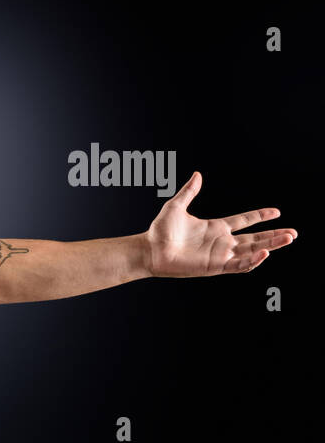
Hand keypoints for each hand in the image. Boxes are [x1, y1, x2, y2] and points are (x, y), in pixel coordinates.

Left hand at [145, 172, 295, 277]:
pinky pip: (238, 266)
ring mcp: (219, 255)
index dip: (260, 216)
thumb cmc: (159, 230)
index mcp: (216, 227)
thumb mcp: (175, 206)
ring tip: (288, 239)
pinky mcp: (215, 267)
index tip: (277, 211)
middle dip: (274, 236)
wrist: (149, 250)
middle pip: (255, 238)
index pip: (244, 220)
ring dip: (271, 246)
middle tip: (293, 233)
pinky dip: (252, 261)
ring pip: (252, 252)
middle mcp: (221, 242)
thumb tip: (197, 174)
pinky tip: (265, 253)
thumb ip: (189, 192)